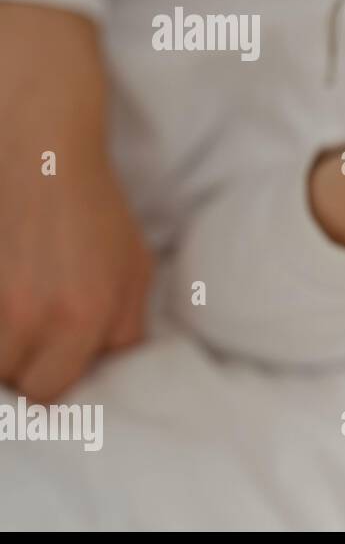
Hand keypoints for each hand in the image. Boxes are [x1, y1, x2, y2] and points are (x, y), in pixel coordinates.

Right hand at [0, 6, 152, 399]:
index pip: (49, 391)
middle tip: (30, 341)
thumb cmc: (95, 213)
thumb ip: (124, 328)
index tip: (48, 366)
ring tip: (17, 317)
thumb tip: (105, 369)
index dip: (48, 382)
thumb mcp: (133, 270)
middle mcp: (31, 312)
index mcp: (83, 316)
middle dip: (18, 368)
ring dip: (0, 346)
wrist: (42, 152)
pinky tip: (7, 296)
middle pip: (9, 379)